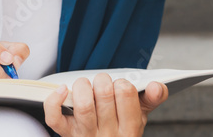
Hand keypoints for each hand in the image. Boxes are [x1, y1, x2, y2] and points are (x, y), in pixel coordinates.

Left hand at [44, 74, 168, 135]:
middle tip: (102, 84)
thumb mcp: (139, 117)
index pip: (127, 94)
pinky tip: (62, 90)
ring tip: (85, 86)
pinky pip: (55, 117)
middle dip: (102, 81)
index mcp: (129, 129)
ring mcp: (85, 136)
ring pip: (83, 105)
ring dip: (82, 86)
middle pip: (104, 95)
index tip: (120, 86)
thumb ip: (151, 99)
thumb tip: (158, 85)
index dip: (122, 83)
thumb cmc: (119, 130)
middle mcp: (108, 135)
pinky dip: (55, 100)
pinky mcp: (66, 134)